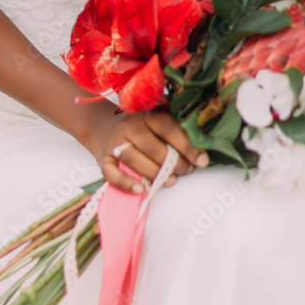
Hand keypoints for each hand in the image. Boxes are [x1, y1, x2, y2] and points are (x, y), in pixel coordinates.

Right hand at [88, 108, 209, 193]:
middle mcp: (129, 126)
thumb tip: (201, 146)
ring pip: (134, 159)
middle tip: (187, 170)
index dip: (187, 145)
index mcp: (145, 115)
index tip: (202, 160)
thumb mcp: (155, 120)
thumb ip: (175, 129)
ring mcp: (115, 143)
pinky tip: (141, 189)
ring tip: (171, 181)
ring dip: (155, 173)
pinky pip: (111, 174)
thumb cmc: (138, 127)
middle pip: (152, 146)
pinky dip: (125, 183)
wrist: (101, 126)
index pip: (168, 128)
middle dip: (173, 162)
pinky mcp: (103, 159)